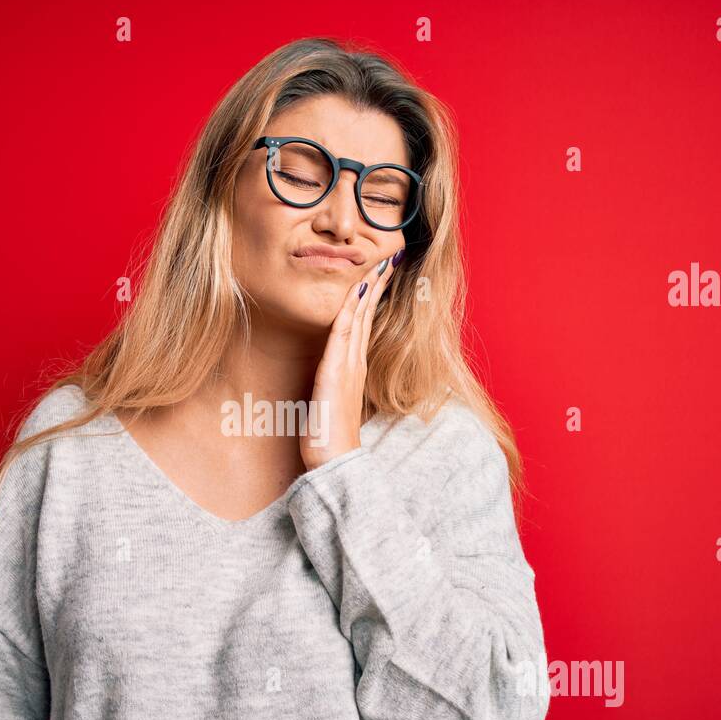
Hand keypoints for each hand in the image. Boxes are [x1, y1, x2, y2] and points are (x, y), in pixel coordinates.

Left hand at [302, 250, 401, 470]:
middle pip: (368, 314)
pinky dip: (352, 309)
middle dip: (379, 284)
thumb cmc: (330, 439)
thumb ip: (332, 385)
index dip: (373, 296)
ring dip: (370, 288)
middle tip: (391, 258)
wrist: (335, 462)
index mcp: (353, 367)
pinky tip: (357, 291)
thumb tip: (329, 374)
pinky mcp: (337, 372)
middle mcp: (355, 362)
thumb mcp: (330, 403)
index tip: (381, 274)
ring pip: (361, 317)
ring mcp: (348, 366)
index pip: (365, 323)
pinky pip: (345, 333)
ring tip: (381, 263)